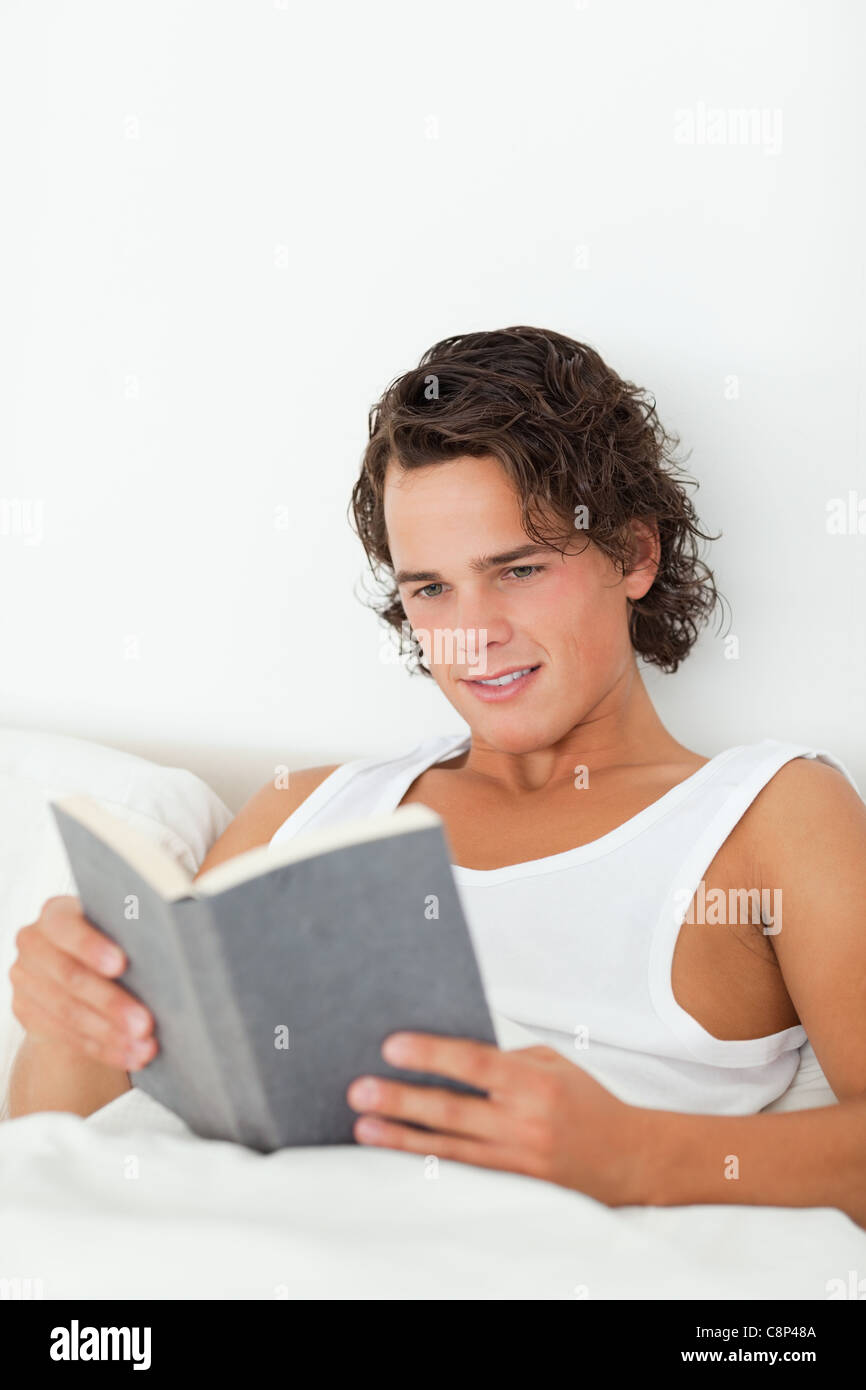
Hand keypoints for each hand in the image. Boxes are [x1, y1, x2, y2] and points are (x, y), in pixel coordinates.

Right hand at [10, 896, 157, 1071]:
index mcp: (56, 913)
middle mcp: (33, 942)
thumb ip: (133, 932)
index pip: (65, 926)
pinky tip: (131, 1055)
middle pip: (70, 976)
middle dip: (111, 1002)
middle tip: (146, 1023)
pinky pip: (66, 1036)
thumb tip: (173, 951)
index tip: (123, 965)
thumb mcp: (118, 930)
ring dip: (110, 1034)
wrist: (80, 974)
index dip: (91, 946)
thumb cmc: (113, 940)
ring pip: (68, 1012)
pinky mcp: (26, 1011)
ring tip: (145, 1047)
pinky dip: (103, 1048)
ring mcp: (26, 979)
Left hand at [346, 1032, 649, 1206]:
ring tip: (365, 1126)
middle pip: (452, 1110)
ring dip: (402, 1137)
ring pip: (449, 1149)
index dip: (431, 1054)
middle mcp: (525, 1123)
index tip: (391, 1047)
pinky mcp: (516, 1188)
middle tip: (360, 1089)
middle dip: (401, 1099)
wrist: (630, 1158)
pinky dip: (429, 1164)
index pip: (475, 1063)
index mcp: (535, 1083)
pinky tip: (401, 1155)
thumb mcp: (552, 1064)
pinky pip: (464, 1174)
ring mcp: (519, 1161)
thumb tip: (449, 1055)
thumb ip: (504, 1060)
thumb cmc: (587, 1102)